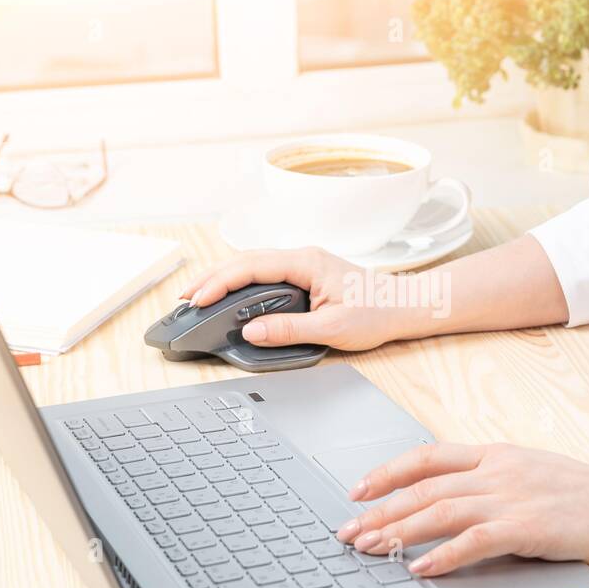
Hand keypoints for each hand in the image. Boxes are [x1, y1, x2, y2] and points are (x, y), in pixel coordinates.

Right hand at [179, 247, 414, 350]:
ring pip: (252, 265)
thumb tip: (251, 330)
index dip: (220, 283)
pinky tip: (229, 295)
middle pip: (245, 261)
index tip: (198, 300)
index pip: (251, 267)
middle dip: (211, 278)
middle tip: (184, 299)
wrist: (405, 306)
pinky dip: (241, 283)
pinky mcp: (305, 275)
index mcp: (306, 262)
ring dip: (223, 279)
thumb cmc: (377, 312)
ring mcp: (303, 264)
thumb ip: (290, 329)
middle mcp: (302, 257)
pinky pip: (264, 273)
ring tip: (197, 296)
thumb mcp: (333, 328)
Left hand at [335, 443, 588, 575]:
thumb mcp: (530, 471)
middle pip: (424, 486)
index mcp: (497, 454)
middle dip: (380, 509)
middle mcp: (499, 471)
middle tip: (348, 530)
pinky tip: (421, 568)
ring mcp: (513, 497)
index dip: (388, 472)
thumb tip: (447, 494)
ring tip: (370, 548)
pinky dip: (443, 555)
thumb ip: (491, 478)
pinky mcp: (529, 527)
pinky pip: (474, 540)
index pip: (428, 456)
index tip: (358, 490)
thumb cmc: (585, 495)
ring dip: (399, 531)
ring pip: (440, 509)